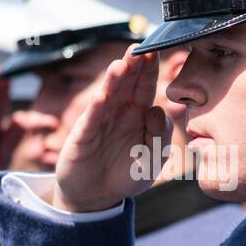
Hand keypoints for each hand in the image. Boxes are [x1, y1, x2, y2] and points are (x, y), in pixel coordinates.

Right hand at [52, 47, 168, 212]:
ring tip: (122, 64)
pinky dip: (97, 107)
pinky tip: (102, 95)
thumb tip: (158, 111)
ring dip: (114, 80)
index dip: (149, 70)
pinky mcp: (84, 136)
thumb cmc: (126, 175)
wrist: (97, 197)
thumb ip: (161, 138)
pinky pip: (92, 119)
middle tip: (139, 47)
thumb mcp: (152, 160)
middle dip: (133, 66)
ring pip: (108, 96)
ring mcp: (100, 121)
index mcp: (139, 114)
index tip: (155, 51)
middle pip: (127, 84)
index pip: (145, 86)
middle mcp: (119, 112)